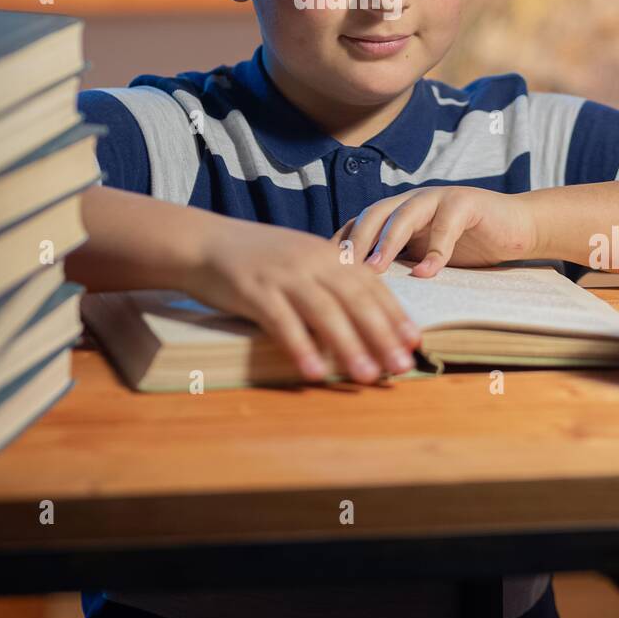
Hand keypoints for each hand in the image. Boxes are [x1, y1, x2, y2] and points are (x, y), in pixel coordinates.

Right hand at [188, 214, 420, 384]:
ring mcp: (283, 274)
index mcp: (326, 254)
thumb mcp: (300, 259)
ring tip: (367, 375)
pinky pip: (282, 322)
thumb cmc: (256, 258)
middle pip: (355, 299)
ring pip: (324, 311)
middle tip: (401, 365)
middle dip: (382, 334)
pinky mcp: (254, 290)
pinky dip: (301, 347)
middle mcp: (311, 260)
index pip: (370, 285)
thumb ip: (329, 281)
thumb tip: (364, 317)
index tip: (414, 341)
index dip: (393, 314)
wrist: (204, 242)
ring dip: (349, 345)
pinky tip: (313, 372)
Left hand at [334, 186, 537, 276]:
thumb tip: (358, 299)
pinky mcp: (466, 202)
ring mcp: (439, 197)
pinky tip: (427, 273)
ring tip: (374, 270)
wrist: (516, 228)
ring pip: (404, 214)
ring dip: (387, 242)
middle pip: (373, 214)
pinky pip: (446, 225)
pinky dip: (435, 250)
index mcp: (397, 212)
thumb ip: (399, 265)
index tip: (319, 274)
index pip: (358, 223)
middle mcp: (413, 200)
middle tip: (339, 271)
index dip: (339, 245)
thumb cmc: (468, 246)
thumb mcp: (425, 257)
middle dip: (355, 242)